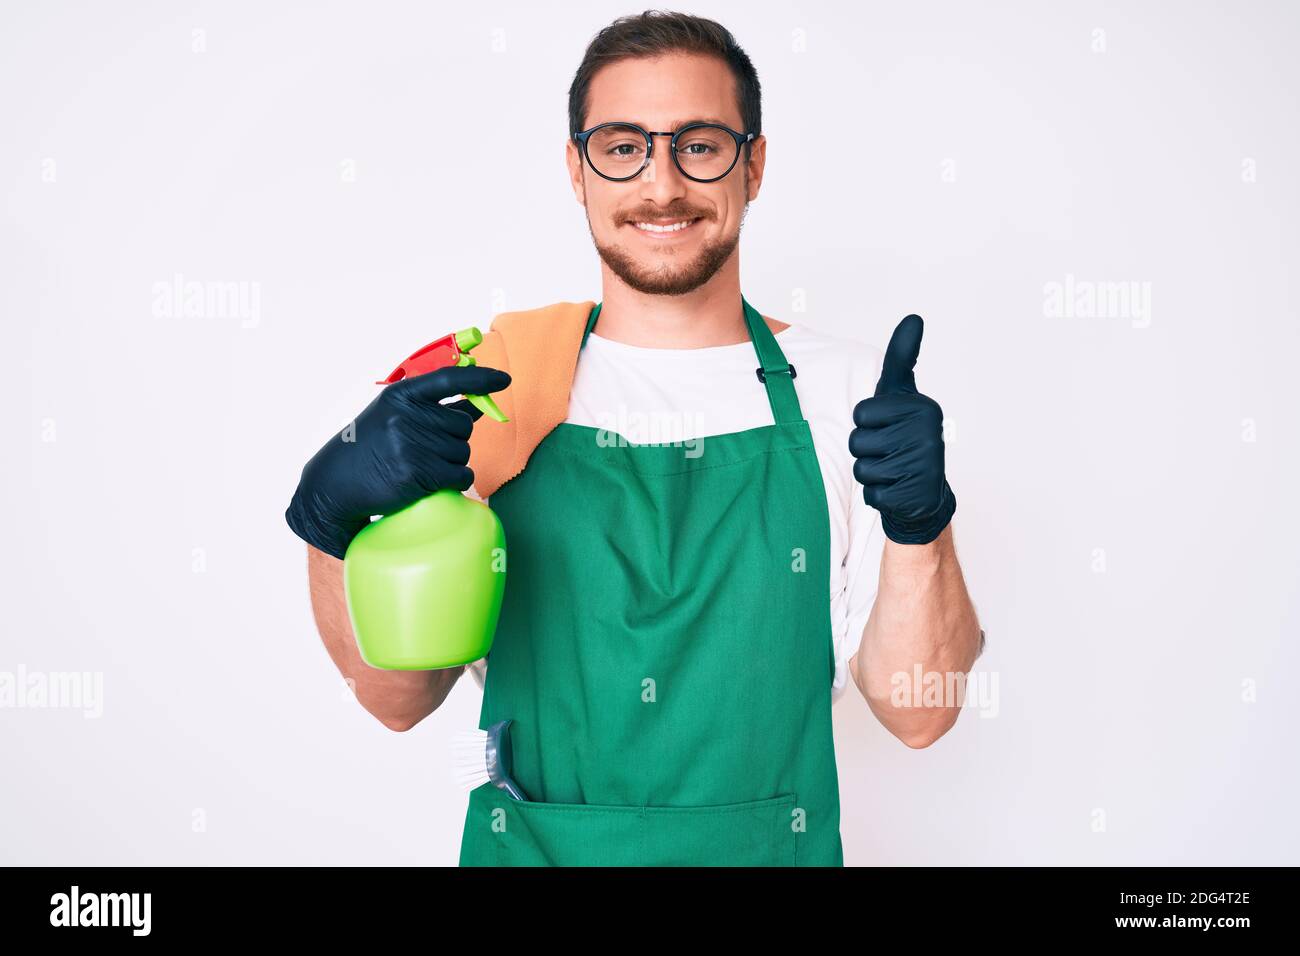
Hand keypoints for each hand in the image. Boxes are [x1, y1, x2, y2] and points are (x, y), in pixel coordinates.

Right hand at [285, 364, 510, 558]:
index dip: (481, 379)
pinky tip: (434, 482)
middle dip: (453, 440)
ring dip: (451, 463)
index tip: (504, 380)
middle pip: (463, 426)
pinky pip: (461, 475)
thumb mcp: (393, 417)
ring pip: (463, 452)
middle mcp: (407, 416)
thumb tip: (477, 403)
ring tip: (420, 466)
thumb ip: (432, 408)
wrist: (335, 486)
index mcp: (401, 396)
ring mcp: (412, 444)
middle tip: (425, 451)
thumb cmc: (370, 449)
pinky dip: (455, 481)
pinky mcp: (418, 474)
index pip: (450, 379)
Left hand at [849, 314, 954, 544]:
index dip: (866, 422)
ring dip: (870, 472)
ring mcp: (923, 467)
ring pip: (861, 469)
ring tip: (892, 469)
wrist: (924, 491)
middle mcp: (928, 435)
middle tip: (889, 451)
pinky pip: (871, 494)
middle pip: (857, 441)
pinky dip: (878, 494)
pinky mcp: (914, 496)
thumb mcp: (901, 395)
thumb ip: (902, 358)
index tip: (888, 424)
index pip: (861, 413)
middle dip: (865, 449)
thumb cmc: (904, 434)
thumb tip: (914, 317)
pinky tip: (897, 489)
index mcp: (922, 407)